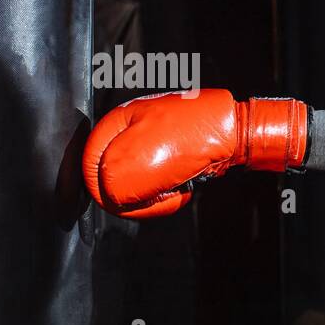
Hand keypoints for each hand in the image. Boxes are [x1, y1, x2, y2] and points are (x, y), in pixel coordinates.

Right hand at [82, 89, 307, 217]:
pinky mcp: (165, 156)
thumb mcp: (144, 159)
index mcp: (116, 121)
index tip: (120, 202)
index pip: (88, 161)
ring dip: (151, 195)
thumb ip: (114, 179)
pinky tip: (179, 186)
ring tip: (172, 187)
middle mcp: (128, 129)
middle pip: (109, 176)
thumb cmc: (197, 137)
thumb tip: (108, 196)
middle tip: (156, 195)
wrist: (237, 134)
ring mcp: (147, 142)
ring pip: (133, 184)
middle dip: (132, 194)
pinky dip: (164, 192)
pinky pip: (153, 184)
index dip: (101, 188)